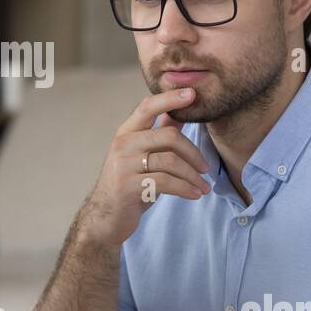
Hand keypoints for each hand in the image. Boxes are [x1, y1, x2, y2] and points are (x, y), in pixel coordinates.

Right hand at [80, 88, 210, 245]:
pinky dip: (186, 188)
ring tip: (204, 187)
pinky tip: (195, 194)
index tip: (193, 93)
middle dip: (194, 153)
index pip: (148, 107)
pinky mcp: (128, 186)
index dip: (170, 98)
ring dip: (193, 176)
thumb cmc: (128, 184)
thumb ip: (157, 134)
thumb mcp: (140, 156)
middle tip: (207, 168)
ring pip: (171, 161)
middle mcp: (123, 144)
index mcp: (126, 132)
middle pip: (169, 136)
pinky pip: (166, 182)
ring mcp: (124, 164)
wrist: (104, 217)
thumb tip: (177, 111)